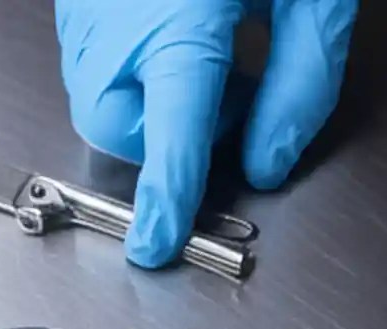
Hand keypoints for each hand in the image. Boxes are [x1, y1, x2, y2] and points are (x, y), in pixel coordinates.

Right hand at [55, 0, 357, 266]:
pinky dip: (133, 65)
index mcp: (180, 21)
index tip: (159, 245)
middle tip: (226, 103)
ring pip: (96, 93)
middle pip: (116, 127)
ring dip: (151, 100)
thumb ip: (299, 87)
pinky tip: (181, 27)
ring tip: (210, 52)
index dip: (168, 203)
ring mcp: (87, 1)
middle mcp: (117, 15)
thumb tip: (268, 158)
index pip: (171, 142)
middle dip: (166, 137)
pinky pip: (90, 53)